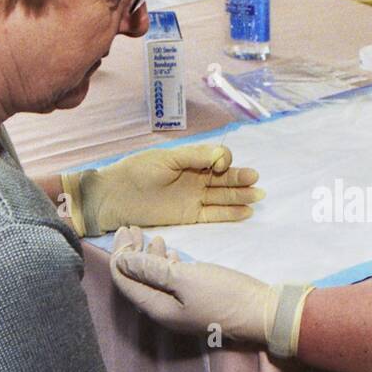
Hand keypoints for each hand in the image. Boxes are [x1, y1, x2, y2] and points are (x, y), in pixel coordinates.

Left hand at [61, 144, 262, 235]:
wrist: (113, 198)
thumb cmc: (136, 172)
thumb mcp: (166, 159)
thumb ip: (194, 156)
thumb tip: (222, 156)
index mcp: (190, 160)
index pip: (217, 158)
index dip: (223, 161)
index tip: (220, 165)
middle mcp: (195, 178)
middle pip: (224, 178)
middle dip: (240, 178)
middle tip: (255, 180)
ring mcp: (193, 198)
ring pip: (223, 197)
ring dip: (240, 196)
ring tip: (258, 195)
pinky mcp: (189, 216)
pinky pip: (214, 214)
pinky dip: (230, 214)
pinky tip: (246, 211)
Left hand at [110, 227, 310, 356]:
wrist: (263, 312)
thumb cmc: (225, 294)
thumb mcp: (186, 278)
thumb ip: (152, 269)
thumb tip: (121, 261)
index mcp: (157, 308)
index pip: (125, 281)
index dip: (120, 255)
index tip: (124, 231)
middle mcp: (164, 311)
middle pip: (137, 280)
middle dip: (132, 254)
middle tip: (132, 229)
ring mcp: (180, 309)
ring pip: (154, 280)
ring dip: (149, 257)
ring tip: (151, 236)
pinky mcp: (195, 303)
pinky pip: (170, 283)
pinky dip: (166, 265)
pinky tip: (169, 253)